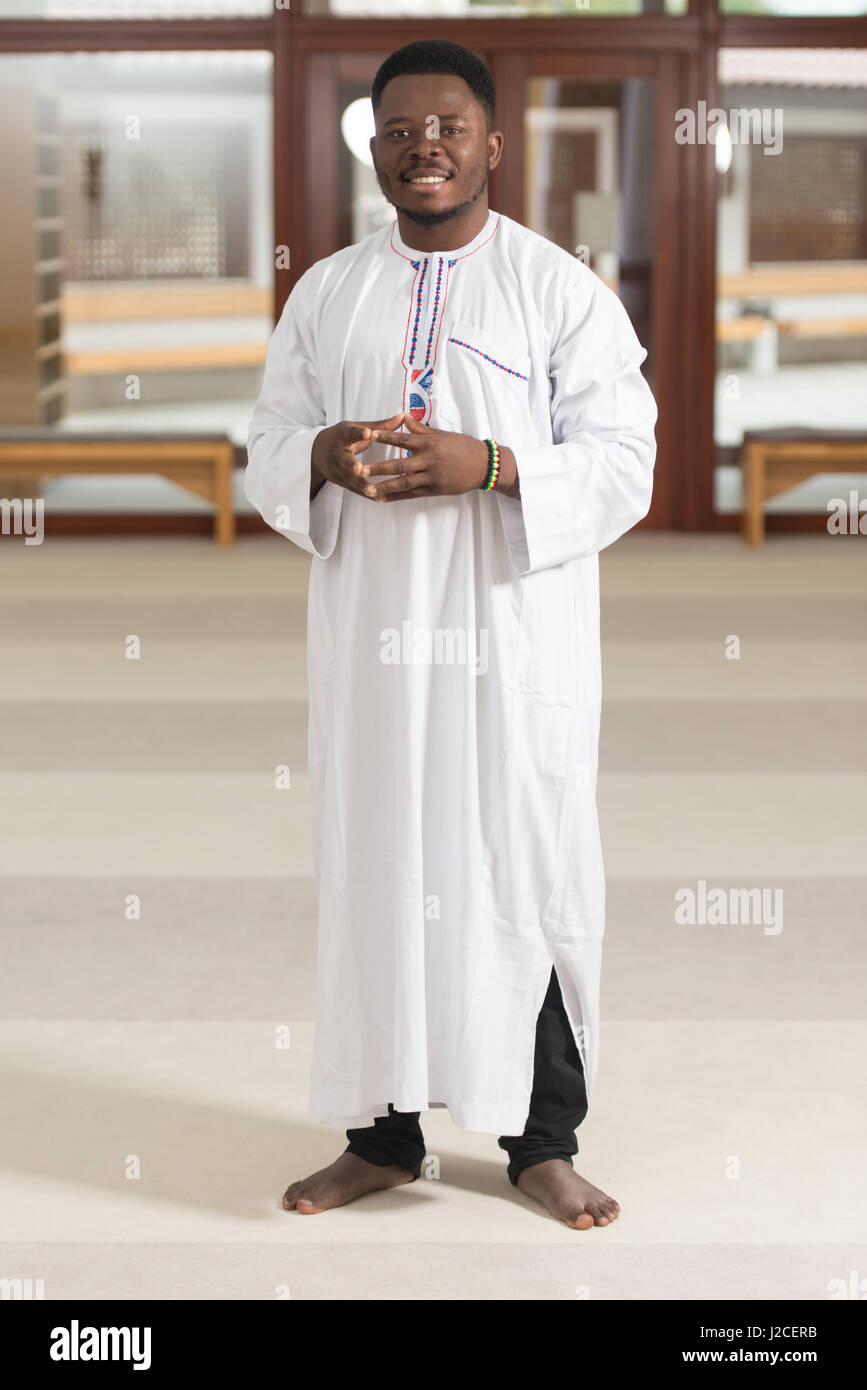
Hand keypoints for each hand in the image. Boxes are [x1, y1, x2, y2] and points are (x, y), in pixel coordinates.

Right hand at [310, 414, 405, 498]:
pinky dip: (365, 494)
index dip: (358, 433)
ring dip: (360, 485)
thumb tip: (402, 417)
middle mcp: (337, 453)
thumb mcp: (357, 427)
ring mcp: (337, 469)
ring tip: (372, 491)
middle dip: (351, 465)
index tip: (368, 433)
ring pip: (349, 478)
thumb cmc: (343, 437)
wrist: (318, 452)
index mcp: (342, 435)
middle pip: (344, 460)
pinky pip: (354, 489)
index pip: (350, 433)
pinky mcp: (340, 481)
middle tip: (359, 469)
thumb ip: (380, 426)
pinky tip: (378, 498)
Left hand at [361, 415, 492, 499]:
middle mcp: (429, 461)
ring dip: (384, 487)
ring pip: (404, 483)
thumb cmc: (462, 446)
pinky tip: (383, 499)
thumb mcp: (441, 435)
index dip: (385, 437)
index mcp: (429, 444)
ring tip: (367, 490)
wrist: (483, 465)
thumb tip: (403, 417)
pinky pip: (412, 495)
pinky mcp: (435, 490)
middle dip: (378, 468)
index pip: (402, 439)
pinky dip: (396, 497)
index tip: (368, 436)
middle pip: (399, 465)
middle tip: (359, 470)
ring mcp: (432, 477)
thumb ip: (420, 429)